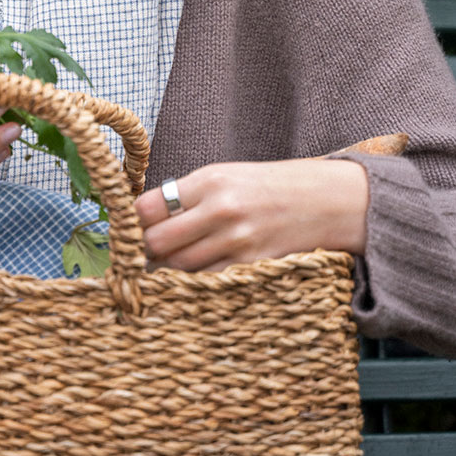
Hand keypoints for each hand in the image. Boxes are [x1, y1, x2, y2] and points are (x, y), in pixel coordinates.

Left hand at [135, 158, 369, 271]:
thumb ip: (185, 195)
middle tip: (143, 251)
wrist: (323, 200)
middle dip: (144, 249)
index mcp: (210, 180)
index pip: (148, 207)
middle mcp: (221, 210)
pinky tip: (191, 274)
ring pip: (179, 267)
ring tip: (164, 263)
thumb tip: (143, 219)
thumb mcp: (224, 175)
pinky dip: (193, 280)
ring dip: (166, 268)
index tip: (132, 227)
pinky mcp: (251, 267)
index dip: (133, 221)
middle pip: (157, 242)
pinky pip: (207, 280)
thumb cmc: (266, 186)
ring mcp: (237, 242)